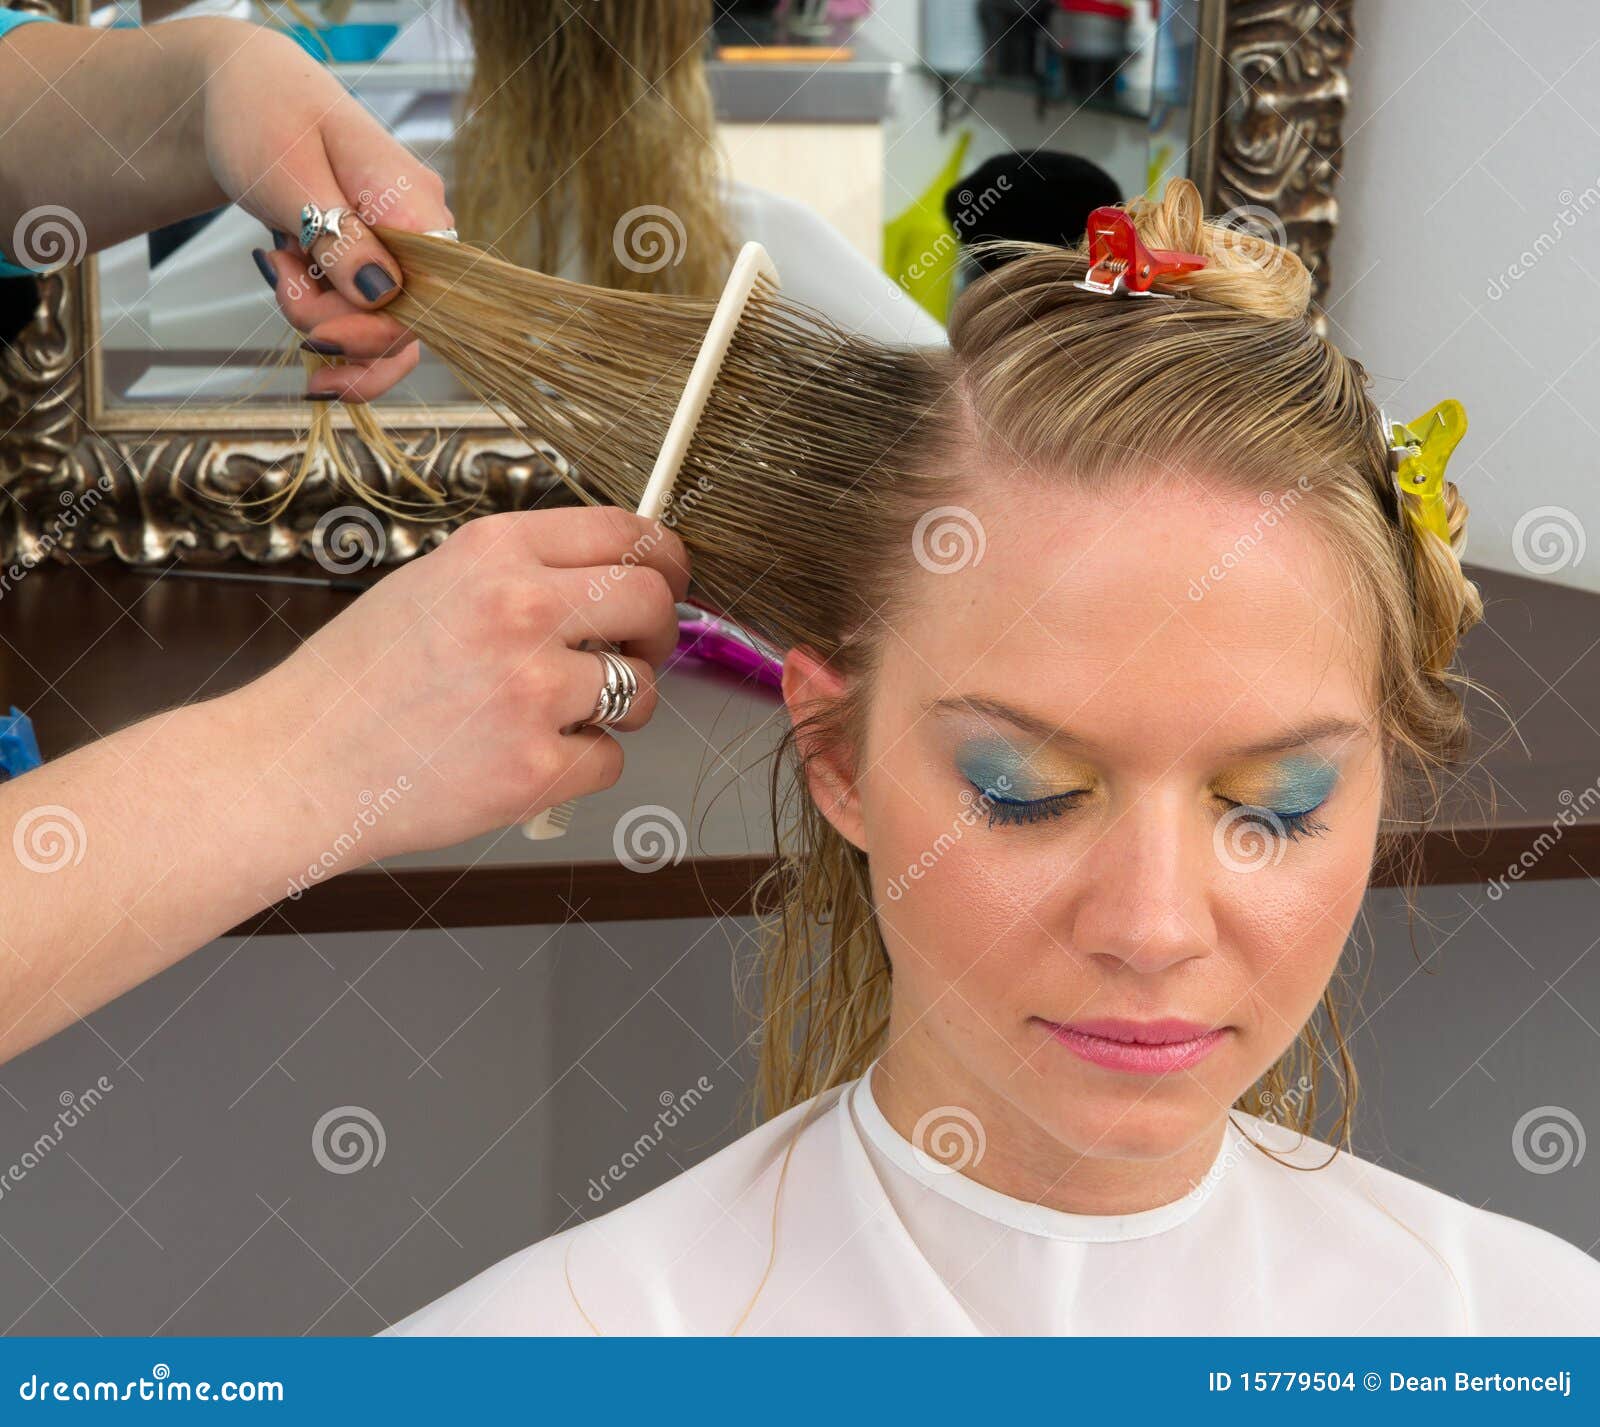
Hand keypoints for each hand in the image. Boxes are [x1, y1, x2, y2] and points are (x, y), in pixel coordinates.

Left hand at [197, 21, 452, 400]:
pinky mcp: (380, 262)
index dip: (376, 330)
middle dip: (337, 326)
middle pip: (407, 321)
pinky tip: (298, 306)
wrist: (243, 87)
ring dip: (330, 327)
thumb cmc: (261, 113)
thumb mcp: (289, 177)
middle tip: (280, 282)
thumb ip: (339, 239)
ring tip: (281, 281)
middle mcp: (422, 230)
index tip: (314, 334)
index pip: (425, 297)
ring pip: (391, 330)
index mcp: (413, 200)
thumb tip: (384, 295)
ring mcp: (404, 250)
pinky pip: (373, 319)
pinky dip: (333, 325)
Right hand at [242, 508, 690, 862]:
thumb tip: (606, 579)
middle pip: (651, 603)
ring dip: (617, 705)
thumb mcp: (431, 585)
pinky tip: (527, 757)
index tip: (670, 576)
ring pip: (641, 689)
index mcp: (493, 553)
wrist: (295, 766)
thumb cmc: (354, 684)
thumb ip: (520, 574)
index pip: (624, 532)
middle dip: (658, 630)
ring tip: (556, 714)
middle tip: (637, 650)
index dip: (664, 557)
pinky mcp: (536, 768)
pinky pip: (609, 759)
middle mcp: (520, 610)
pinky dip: (581, 764)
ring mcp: (532, 691)